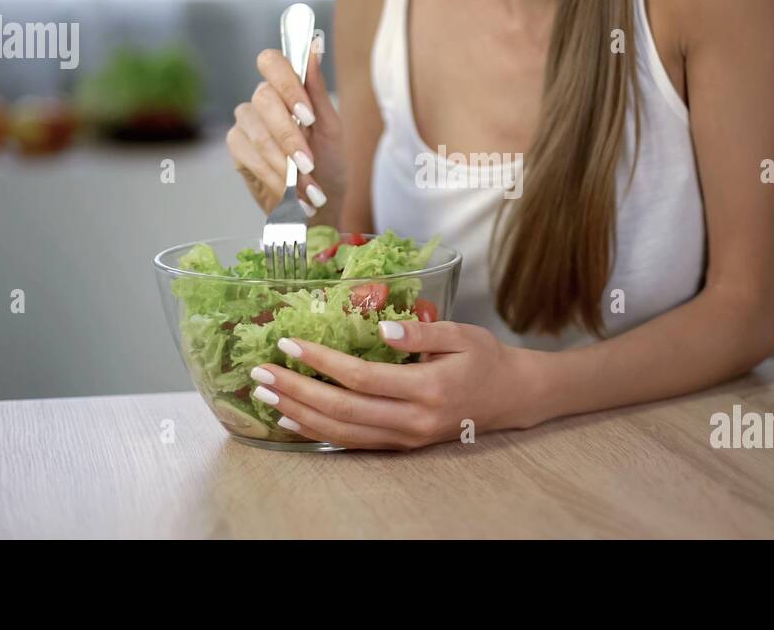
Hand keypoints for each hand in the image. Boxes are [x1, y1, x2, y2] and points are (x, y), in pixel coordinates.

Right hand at [227, 49, 345, 220]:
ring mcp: (246, 123)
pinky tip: (291, 194)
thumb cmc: (329, 163)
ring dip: (287, 166)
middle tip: (309, 164)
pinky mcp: (237, 148)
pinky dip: (275, 178)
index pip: (272, 62)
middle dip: (290, 137)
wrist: (319, 205)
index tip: (309, 116)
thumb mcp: (332, 130)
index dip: (287, 85)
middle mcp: (263, 99)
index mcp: (288, 86)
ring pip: (258, 134)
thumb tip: (314, 47)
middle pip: (264, 100)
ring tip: (309, 190)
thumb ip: (319, 92)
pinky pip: (250, 157)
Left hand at [247, 320, 539, 449]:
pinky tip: (293, 419)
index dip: (321, 361)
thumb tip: (382, 329)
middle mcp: (413, 420)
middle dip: (296, 391)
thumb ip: (421, 333)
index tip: (289, 343)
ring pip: (343, 432)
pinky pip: (353, 443)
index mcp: (427, 388)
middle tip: (261, 373)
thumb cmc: (485, 358)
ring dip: (300, 414)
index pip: (362, 377)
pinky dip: (319, 432)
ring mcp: (406, 437)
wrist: (512, 396)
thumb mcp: (461, 333)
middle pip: (343, 410)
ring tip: (266, 394)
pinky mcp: (402, 445)